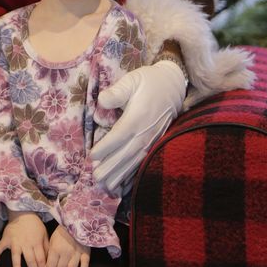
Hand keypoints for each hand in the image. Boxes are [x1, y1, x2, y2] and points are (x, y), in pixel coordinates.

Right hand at [0, 211, 47, 266]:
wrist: (22, 212)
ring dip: (16, 264)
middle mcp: (26, 244)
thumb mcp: (44, 234)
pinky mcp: (6, 239)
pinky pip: (0, 246)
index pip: (41, 259)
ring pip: (16, 255)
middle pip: (31, 260)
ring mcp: (15, 242)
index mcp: (36, 243)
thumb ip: (46, 247)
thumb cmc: (35, 225)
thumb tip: (48, 260)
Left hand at [46, 225, 89, 266]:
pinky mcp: (85, 253)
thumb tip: (46, 265)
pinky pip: (85, 264)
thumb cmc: (61, 231)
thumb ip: (49, 252)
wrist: (74, 222)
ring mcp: (76, 254)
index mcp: (55, 249)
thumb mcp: (51, 240)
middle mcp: (66, 253)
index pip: (50, 266)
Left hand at [91, 60, 186, 192]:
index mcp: (138, 117)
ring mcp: (153, 139)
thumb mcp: (132, 80)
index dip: (106, 147)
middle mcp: (146, 131)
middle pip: (126, 153)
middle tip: (96, 179)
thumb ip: (117, 91)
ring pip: (135, 161)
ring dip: (121, 174)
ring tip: (107, 186)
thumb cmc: (148, 82)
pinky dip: (134, 174)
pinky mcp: (156, 143)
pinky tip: (125, 184)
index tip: (92, 156)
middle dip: (111, 167)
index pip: (119, 135)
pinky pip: (144, 161)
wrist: (174, 85)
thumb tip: (102, 100)